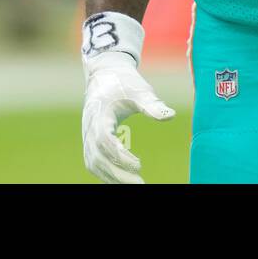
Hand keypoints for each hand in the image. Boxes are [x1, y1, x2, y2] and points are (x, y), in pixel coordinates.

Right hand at [80, 13, 174, 183]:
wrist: (104, 74)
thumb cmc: (123, 82)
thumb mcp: (139, 90)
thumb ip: (152, 104)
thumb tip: (170, 116)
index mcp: (100, 114)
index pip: (105, 141)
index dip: (120, 155)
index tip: (138, 165)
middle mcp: (89, 128)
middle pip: (98, 158)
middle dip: (118, 173)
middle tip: (140, 183)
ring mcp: (87, 135)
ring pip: (94, 163)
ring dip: (111, 177)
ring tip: (135, 184)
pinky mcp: (90, 140)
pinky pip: (94, 162)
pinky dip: (106, 173)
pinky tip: (124, 179)